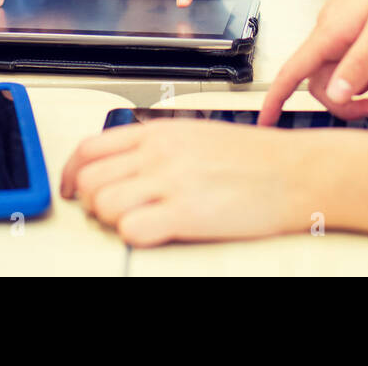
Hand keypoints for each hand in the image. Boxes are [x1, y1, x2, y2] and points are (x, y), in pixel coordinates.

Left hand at [61, 119, 319, 245]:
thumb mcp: (196, 134)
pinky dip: (134, 235)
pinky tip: (155, 230)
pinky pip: (131, 229)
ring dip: (111, 220)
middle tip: (111, 211)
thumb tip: (122, 163)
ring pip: (101, 204)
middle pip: (88, 179)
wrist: (297, 171)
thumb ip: (156, 145)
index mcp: (158, 132)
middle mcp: (158, 154)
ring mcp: (170, 182)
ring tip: (137, 221)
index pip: (88, 148)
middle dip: (91, 201)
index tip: (72, 188)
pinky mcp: (185, 213)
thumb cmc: (255, 158)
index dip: (71, 173)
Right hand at [258, 0, 367, 124]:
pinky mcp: (351, 24)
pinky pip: (348, 56)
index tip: (264, 122)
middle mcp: (329, 29)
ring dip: (359, 82)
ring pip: (335, 69)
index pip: (292, 71)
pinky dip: (365, 69)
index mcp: (330, 31)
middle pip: (318, 80)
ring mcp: (339, 26)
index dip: (275, 99)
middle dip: (344, 99)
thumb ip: (360, 64)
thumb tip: (337, 95)